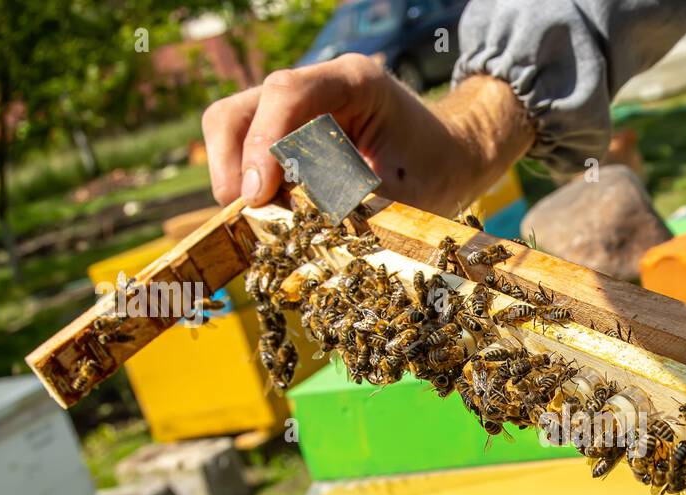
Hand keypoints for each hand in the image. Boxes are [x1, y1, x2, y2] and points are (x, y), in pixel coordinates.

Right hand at [201, 54, 532, 216]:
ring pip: (234, 127)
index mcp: (355, 81)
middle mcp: (317, 84)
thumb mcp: (405, 192)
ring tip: (262, 219)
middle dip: (235, 163)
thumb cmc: (436, 170)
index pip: (287, 93)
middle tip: (248, 212)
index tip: (258, 196)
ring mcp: (297, 107)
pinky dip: (252, 184)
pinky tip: (274, 214)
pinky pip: (248, 151)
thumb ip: (352, 202)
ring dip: (238, 176)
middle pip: (241, 108)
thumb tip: (293, 223)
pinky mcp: (288, 132)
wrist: (452, 157)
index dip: (263, 144)